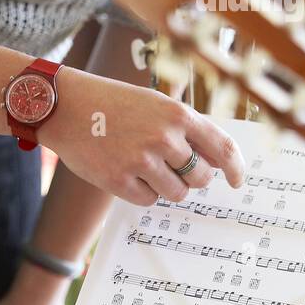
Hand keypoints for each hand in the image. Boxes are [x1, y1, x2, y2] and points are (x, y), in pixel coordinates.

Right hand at [42, 70, 244, 205]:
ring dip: (168, 187)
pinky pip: (149, 201)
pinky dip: (143, 193)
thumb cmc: (115, 104)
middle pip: (201, 178)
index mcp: (178, 114)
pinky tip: (127, 172)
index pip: (223, 148)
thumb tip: (216, 163)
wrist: (67, 106)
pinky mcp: (118, 180)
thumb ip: (187, 130)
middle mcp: (164, 137)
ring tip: (147, 167)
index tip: (237, 181)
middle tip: (174, 168)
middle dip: (193, 178)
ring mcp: (141, 160)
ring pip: (177, 193)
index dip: (236, 169)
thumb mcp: (157, 104)